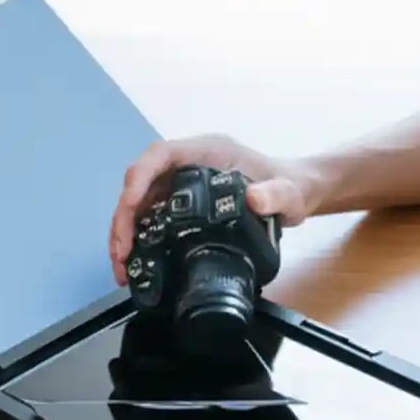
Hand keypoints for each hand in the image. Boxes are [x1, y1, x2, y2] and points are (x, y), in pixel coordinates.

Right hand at [109, 134, 325, 284]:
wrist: (297, 194)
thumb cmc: (293, 187)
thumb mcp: (290, 194)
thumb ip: (277, 195)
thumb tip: (254, 198)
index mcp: (207, 152)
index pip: (160, 155)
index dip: (139, 178)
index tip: (130, 207)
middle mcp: (188, 164)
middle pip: (141, 183)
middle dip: (124, 218)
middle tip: (121, 254)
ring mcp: (183, 185)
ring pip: (141, 204)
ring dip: (126, 233)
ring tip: (122, 267)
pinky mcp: (183, 205)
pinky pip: (152, 218)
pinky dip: (140, 240)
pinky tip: (136, 264)